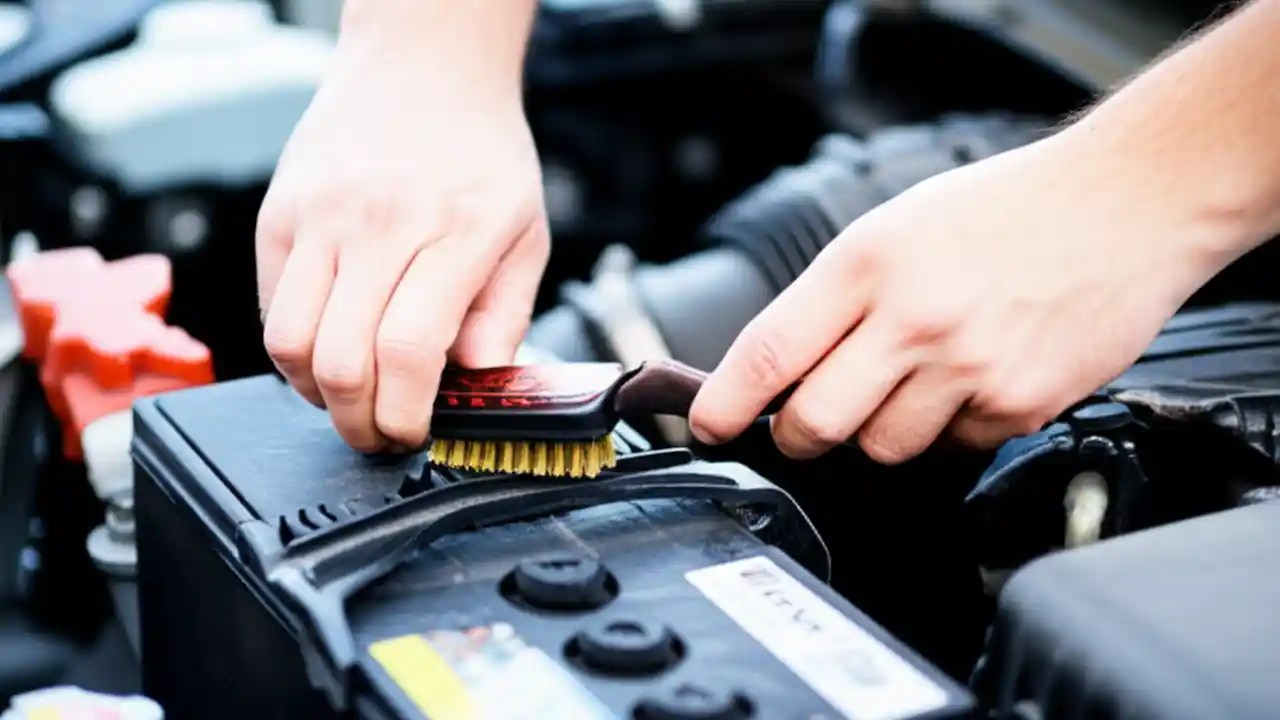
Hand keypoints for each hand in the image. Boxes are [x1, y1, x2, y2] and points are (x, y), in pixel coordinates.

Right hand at [256, 24, 548, 451]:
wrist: (422, 65)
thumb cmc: (480, 152)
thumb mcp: (525, 235)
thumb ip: (504, 318)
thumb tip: (475, 386)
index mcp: (455, 232)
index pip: (409, 352)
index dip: (405, 415)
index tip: (414, 432)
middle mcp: (379, 223)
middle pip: (339, 362)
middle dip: (357, 422)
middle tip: (379, 431)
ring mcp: (319, 216)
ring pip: (288, 344)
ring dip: (316, 393)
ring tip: (350, 394)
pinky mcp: (278, 213)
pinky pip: (270, 306)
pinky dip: (293, 346)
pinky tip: (329, 343)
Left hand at [689, 129, 1232, 462]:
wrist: (1125, 203)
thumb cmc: (1004, 210)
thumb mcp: (896, 228)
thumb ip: (835, 299)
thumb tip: (780, 368)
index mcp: (867, 263)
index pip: (769, 352)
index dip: (724, 403)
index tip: (706, 425)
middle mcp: (912, 319)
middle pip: (815, 423)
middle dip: (800, 433)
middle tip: (809, 420)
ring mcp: (968, 367)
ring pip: (883, 447)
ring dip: (884, 428)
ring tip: (922, 374)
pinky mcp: (1019, 404)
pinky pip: (956, 447)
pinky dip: (955, 426)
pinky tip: (978, 375)